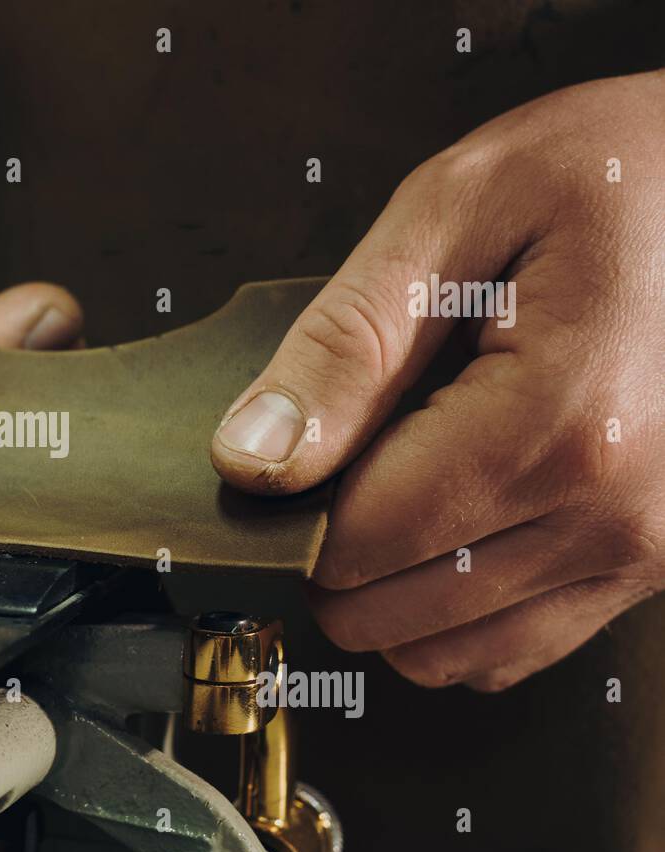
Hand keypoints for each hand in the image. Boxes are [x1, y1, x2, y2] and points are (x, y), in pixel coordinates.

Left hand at [209, 70, 664, 690]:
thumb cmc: (618, 174)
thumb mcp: (454, 213)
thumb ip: (343, 346)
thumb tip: (253, 460)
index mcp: (557, 422)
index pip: (359, 542)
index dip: (293, 509)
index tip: (289, 456)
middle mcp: (615, 515)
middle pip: (390, 611)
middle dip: (333, 548)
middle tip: (344, 455)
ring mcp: (648, 552)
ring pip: (445, 651)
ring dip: (389, 587)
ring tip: (400, 482)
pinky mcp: (657, 565)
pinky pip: (514, 649)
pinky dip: (454, 610)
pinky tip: (452, 523)